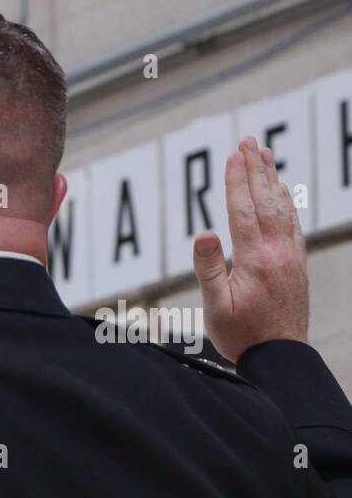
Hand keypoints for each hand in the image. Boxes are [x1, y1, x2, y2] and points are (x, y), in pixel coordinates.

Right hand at [192, 136, 307, 362]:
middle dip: (256, 169)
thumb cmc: (242, 335)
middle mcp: (279, 251)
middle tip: (248, 141)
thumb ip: (208, 269)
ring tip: (264, 156)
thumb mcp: (216, 307)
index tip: (233, 154)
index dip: (237, 180)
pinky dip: (285, 202)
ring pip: (282, 208)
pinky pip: (292, 222)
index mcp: (256, 259)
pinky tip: (280, 193)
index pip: (243, 210)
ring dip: (271, 180)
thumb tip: (202, 234)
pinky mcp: (296, 262)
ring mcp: (291, 255)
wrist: (281, 356)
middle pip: (265, 201)